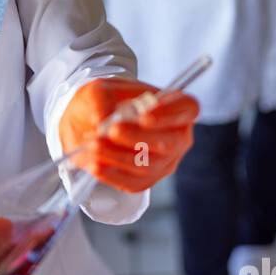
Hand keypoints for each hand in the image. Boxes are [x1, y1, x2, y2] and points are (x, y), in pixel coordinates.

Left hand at [58, 77, 198, 192]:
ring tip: (92, 146)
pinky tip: (94, 165)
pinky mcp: (147, 179)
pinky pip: (134, 183)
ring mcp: (164, 161)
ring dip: (118, 157)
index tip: (144, 117)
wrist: (89, 123)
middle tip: (111, 130)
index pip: (187, 108)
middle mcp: (176, 136)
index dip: (169, 114)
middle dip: (138, 138)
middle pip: (169, 142)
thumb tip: (102, 122)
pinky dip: (111, 174)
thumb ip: (101, 103)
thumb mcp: (99, 91)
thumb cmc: (104, 101)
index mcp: (174, 106)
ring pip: (148, 165)